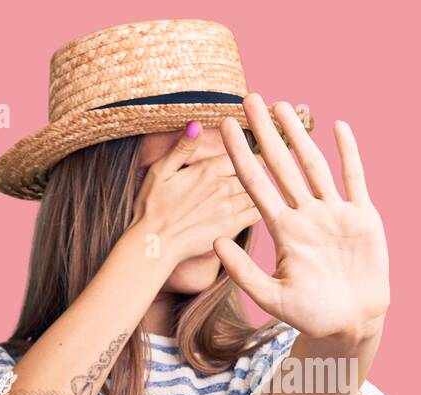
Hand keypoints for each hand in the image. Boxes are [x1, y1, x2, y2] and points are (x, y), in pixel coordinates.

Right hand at [129, 123, 262, 268]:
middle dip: (259, 166)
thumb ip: (182, 148)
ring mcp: (230, 208)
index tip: (256, 148)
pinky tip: (260, 203)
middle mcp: (223, 187)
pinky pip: (256, 212)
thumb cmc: (152, 206)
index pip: (240, 152)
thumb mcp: (160, 171)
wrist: (155, 244)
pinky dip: (260, 205)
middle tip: (268, 161)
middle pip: (252, 170)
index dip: (249, 150)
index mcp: (207, 169)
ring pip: (257, 190)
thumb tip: (196, 124)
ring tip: (266, 181)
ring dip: (262, 185)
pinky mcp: (232, 227)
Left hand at [215, 94, 389, 342]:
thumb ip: (244, 272)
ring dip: (300, 135)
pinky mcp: (362, 217)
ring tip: (284, 106)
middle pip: (282, 165)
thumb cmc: (311, 315)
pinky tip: (338, 127)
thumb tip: (216, 242)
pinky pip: (354, 179)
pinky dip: (348, 153)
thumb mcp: (272, 297)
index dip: (241, 155)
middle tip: (250, 98)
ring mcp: (334, 214)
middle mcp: (306, 216)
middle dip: (266, 132)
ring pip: (313, 165)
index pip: (256, 184)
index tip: (226, 128)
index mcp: (284, 232)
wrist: (352, 324)